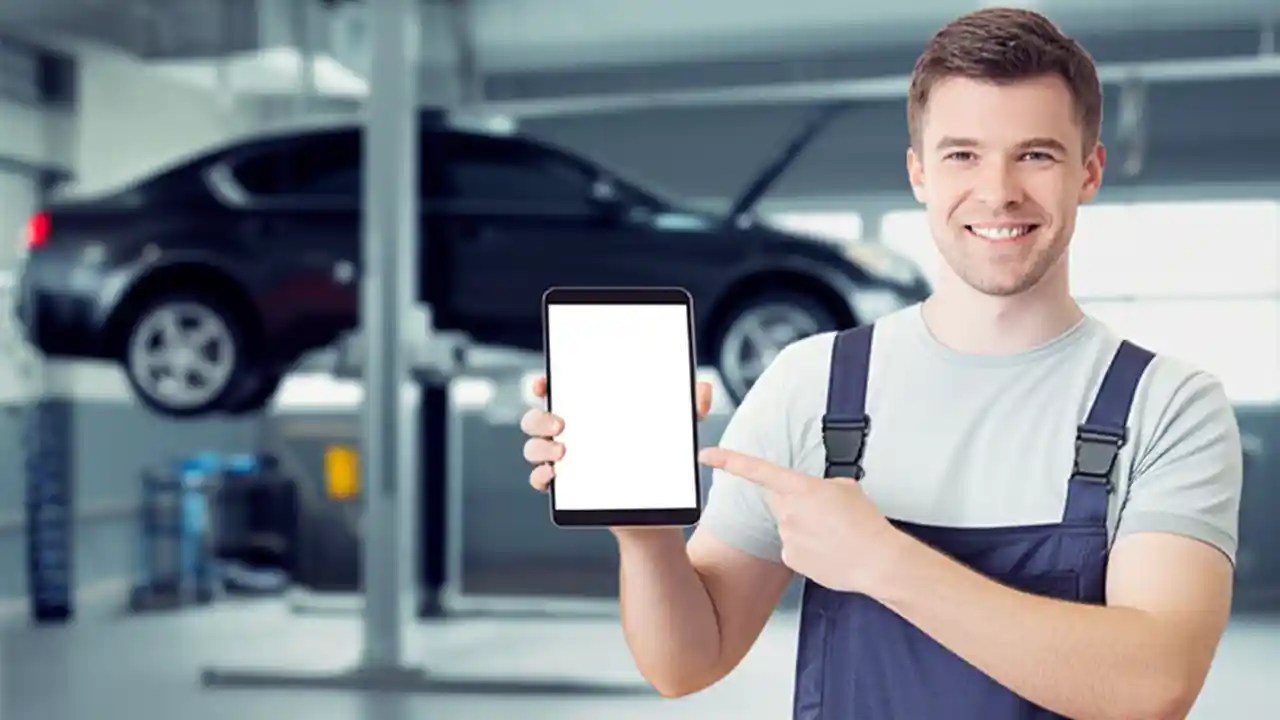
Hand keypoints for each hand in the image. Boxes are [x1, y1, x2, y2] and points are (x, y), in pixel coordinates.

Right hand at [520, 375, 713, 492]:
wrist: (657, 510)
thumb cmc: (658, 462)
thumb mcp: (676, 434)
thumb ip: (690, 409)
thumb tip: (704, 389)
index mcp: (590, 413)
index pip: (558, 391)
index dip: (544, 383)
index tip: (544, 382)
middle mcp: (570, 435)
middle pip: (536, 418)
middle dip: (538, 417)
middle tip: (560, 423)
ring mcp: (564, 461)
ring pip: (533, 447)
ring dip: (539, 447)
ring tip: (563, 450)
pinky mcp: (565, 489)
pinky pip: (539, 480)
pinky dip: (539, 477)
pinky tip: (552, 476)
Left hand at [697, 447, 903, 595]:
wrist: (877, 561)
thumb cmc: (866, 524)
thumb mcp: (847, 488)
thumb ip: (820, 486)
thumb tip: (814, 494)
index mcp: (800, 487)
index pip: (756, 470)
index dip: (728, 460)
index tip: (707, 455)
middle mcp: (788, 511)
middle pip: (780, 500)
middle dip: (796, 502)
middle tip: (825, 513)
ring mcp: (787, 536)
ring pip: (789, 525)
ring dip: (806, 527)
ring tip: (834, 534)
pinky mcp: (790, 558)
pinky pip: (794, 547)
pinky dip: (809, 548)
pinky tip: (830, 550)